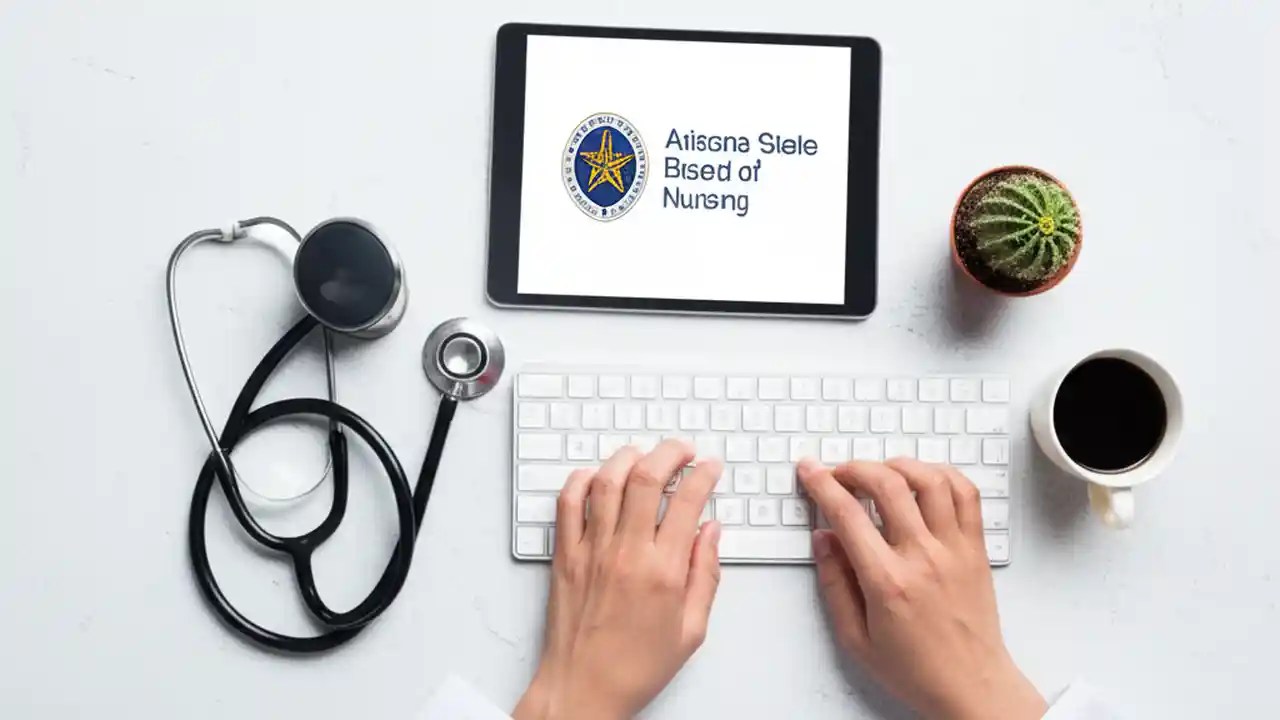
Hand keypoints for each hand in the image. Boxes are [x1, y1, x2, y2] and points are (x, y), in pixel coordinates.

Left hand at [513, 441, 722, 719]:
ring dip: (628, 457)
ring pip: (607, 481)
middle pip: (647, 478)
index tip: (710, 467)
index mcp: (664, 572)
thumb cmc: (634, 667)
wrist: (582, 689)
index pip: (688, 502)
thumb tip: (712, 531)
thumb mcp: (691, 630)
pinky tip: (597, 477)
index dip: (704, 475)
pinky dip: (581, 480)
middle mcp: (626, 554)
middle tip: (683, 450)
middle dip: (670, 452)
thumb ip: (706, 575)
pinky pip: (567, 503)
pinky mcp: (564, 556)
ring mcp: (591, 551)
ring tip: (643, 455)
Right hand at [798, 458, 1046, 719]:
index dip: (821, 484)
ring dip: (899, 464)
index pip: (847, 514)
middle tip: (840, 472)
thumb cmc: (917, 670)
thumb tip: (823, 539)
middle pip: (887, 484)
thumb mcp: (855, 639)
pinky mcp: (976, 549)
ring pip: (930, 480)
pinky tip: (924, 479)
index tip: (810, 471)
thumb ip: (835, 584)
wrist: (972, 686)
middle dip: (855, 467)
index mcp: (887, 582)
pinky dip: (944, 475)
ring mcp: (954, 549)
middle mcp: (923, 558)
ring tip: (880, 471)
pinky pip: (967, 494)